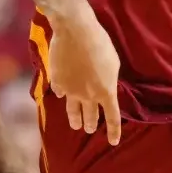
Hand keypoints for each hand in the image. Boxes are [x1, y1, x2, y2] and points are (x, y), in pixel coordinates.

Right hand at [46, 8, 122, 143]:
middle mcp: (88, 96)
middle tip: (90, 129)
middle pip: (91, 117)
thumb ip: (110, 80)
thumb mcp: (113, 63)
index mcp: (106, 91)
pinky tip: (62, 94)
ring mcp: (71, 91)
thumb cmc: (100, 43)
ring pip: (73, 111)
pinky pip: (61, 92)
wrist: (75, 31)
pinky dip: (63, 94)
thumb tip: (105, 88)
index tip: (113, 142)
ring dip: (75, 119)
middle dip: (91, 125)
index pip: (112, 118)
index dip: (114, 132)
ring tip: (75, 124)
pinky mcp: (57, 82)